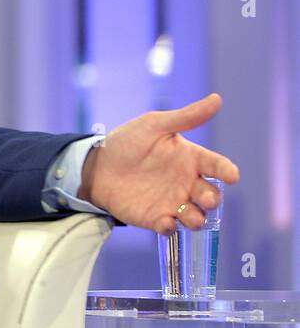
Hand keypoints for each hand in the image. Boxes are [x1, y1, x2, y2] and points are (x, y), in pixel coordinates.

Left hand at [77, 93, 239, 234]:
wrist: (97, 165)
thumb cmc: (128, 142)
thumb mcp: (153, 125)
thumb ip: (185, 117)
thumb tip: (217, 98)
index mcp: (190, 159)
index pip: (216, 165)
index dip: (226, 171)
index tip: (231, 175)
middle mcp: (187, 183)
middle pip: (210, 195)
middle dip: (212, 199)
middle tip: (207, 198)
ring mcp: (172, 202)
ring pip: (195, 216)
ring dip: (196, 219)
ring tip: (190, 217)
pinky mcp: (155, 218)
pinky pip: (169, 228)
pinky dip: (170, 228)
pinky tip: (165, 223)